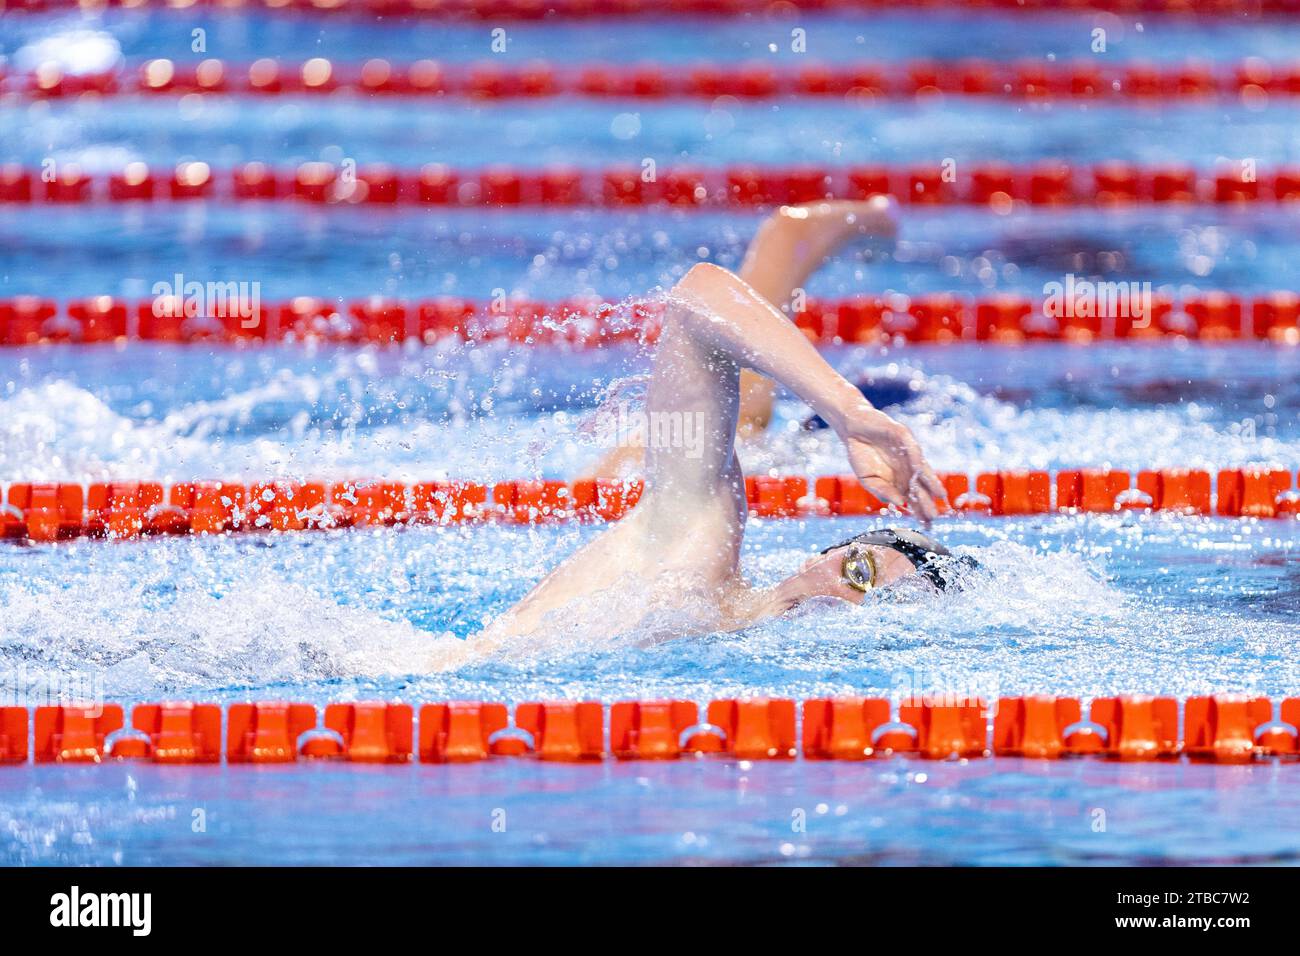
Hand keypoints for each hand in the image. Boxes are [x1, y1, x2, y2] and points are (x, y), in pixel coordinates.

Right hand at [839, 405, 944, 523]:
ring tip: (940, 495)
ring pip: (922, 470)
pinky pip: (912, 450)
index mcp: (899, 480)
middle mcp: (907, 468)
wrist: (852, 429)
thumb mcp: (868, 479)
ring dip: (931, 482)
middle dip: (927, 502)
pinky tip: (919, 472)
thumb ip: (883, 491)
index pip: (913, 498)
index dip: (919, 511)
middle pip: (920, 487)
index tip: (925, 526)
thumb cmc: (860, 454)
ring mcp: (907, 453)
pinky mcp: (903, 437)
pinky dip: (916, 461)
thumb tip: (900, 503)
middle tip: (933, 517)